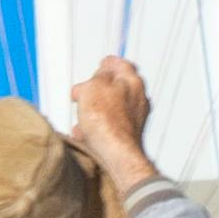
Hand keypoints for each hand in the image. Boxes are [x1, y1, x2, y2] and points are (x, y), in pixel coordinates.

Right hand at [65, 50, 153, 191]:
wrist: (116, 154)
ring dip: (95, 110)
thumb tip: (98, 76)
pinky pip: (110, 127)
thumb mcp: (93, 87)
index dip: (109, 63)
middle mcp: (138, 99)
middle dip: (97, 89)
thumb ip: (96, 77)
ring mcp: (134, 118)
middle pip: (116, 87)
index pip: (122, 64)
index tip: (103, 63)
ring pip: (111, 108)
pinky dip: (97, 128)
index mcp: (132, 82)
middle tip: (84, 91)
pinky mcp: (128, 135)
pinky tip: (85, 133)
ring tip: (81, 116)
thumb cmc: (107, 121)